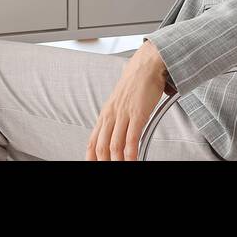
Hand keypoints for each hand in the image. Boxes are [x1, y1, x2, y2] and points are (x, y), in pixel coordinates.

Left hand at [87, 41, 168, 160]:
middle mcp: (111, 115)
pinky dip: (131, 153)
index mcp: (105, 114)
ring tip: (121, 169)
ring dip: (117, 161)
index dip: (91, 157)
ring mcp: (124, 115)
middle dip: (103, 162)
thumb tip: (113, 137)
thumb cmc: (135, 84)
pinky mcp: (138, 113)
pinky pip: (132, 138)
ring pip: (115, 145)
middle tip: (107, 170)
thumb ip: (115, 120)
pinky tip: (132, 160)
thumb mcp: (118, 103)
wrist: (146, 66)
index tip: (92, 165)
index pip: (92, 141)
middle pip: (101, 146)